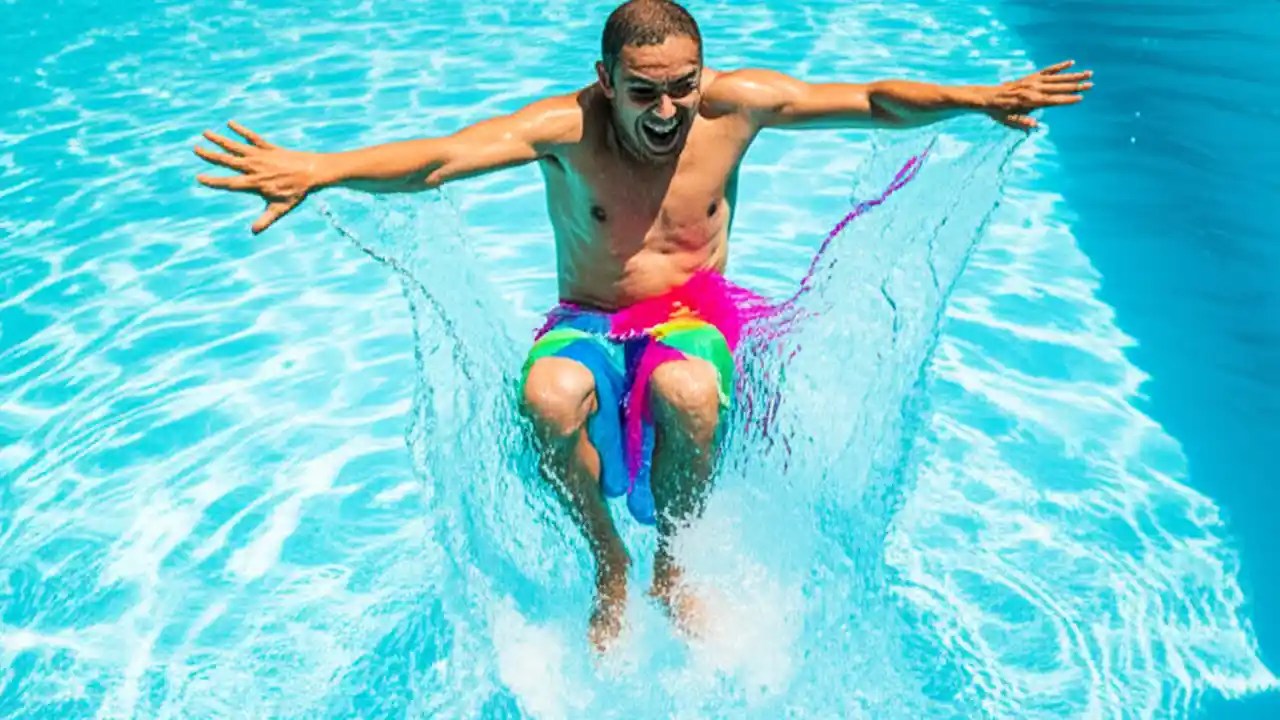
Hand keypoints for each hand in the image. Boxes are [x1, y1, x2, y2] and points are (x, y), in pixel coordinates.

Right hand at [194, 121, 320, 233]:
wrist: (312, 172)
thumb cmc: (297, 192)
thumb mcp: (281, 209)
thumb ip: (266, 220)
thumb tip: (254, 232)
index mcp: (255, 183)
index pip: (229, 183)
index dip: (213, 181)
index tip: (199, 177)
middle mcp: (254, 167)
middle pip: (227, 161)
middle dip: (210, 155)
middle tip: (195, 148)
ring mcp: (260, 156)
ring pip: (236, 146)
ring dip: (220, 139)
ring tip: (205, 133)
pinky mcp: (268, 147)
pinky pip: (252, 137)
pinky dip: (241, 130)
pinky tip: (230, 123)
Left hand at [985, 60, 1092, 130]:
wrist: (988, 97)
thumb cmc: (999, 112)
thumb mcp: (1008, 120)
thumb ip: (1022, 122)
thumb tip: (1035, 126)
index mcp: (1030, 101)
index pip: (1053, 100)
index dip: (1067, 99)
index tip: (1080, 98)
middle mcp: (1034, 89)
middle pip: (1059, 87)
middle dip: (1076, 86)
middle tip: (1091, 84)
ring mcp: (1033, 81)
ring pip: (1057, 77)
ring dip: (1073, 75)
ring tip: (1088, 73)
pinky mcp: (1031, 76)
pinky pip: (1048, 70)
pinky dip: (1059, 66)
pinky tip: (1071, 62)